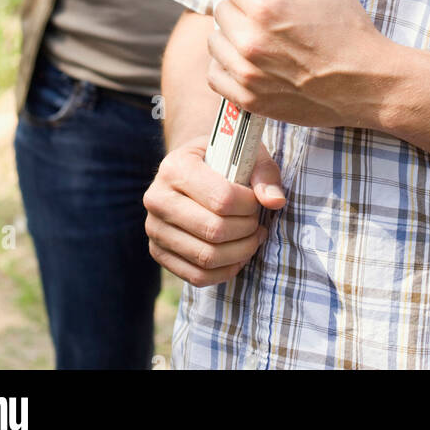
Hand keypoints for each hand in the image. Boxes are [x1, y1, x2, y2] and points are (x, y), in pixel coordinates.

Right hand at [143, 134, 285, 287]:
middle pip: (214, 230)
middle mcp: (157, 198)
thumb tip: (275, 202)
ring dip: (240, 252)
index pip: (221, 198)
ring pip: (206, 257)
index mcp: (176, 167)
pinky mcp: (158, 252)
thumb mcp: (244, 153)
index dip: (249, 205)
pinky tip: (238, 255)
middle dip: (246, 230)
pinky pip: (196, 276)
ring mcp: (154, 228)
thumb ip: (264, 174)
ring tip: (253, 238)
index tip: (256, 201)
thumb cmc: (221, 160)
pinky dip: (225, 271)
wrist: (190, 169)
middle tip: (257, 222)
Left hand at [205, 0, 388, 128]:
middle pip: (222, 10)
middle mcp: (251, 39)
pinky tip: (247, 61)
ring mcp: (248, 72)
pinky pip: (215, 75)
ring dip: (231, 36)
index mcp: (267, 6)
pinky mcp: (249, 98)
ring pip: (215, 41)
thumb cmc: (349, 30)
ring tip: (257, 38)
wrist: (366, 83)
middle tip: (265, 15)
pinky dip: (226, 66)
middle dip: (241, 7)